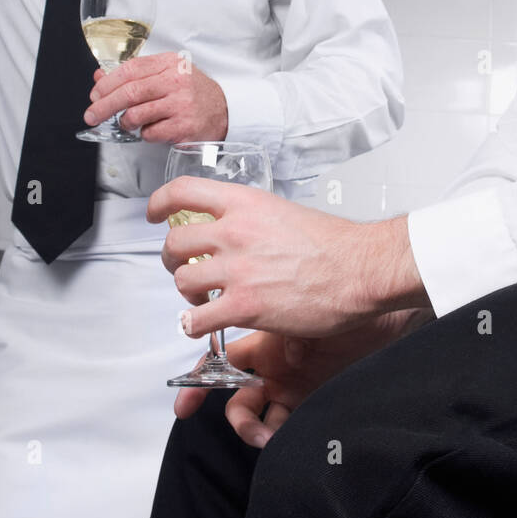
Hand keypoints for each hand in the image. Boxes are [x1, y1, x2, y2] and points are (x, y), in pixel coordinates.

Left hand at [86, 52, 227, 142]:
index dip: (107, 83)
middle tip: (92, 115)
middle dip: (104, 105)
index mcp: (170, 62)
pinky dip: (145, 133)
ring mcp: (181, 104)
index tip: (95, 94)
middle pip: (130, 92)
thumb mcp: (167, 74)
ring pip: (137, 114)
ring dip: (125, 122)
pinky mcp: (184, 126)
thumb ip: (135, 75)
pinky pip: (151, 132)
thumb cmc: (192, 92)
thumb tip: (100, 77)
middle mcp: (176, 80)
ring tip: (127, 123)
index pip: (130, 69)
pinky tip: (152, 129)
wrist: (225, 110)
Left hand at [148, 177, 427, 338]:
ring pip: (181, 281)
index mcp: (245, 204)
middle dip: (173, 260)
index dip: (160, 203)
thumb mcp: (285, 213)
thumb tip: (235, 229)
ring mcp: (237, 269)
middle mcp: (235, 232)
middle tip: (183, 268)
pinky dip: (193, 326)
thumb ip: (252, 218)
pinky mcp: (244, 306)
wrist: (361, 269)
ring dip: (186, 294)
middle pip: (174, 242)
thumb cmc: (335, 245)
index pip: (183, 191)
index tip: (156, 214)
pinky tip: (204, 325)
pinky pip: (195, 320)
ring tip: (200, 299)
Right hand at [173, 312, 429, 446]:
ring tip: (262, 434)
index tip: (185, 399)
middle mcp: (274, 362)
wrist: (385, 310)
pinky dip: (278, 433)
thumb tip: (279, 350)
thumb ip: (284, 329)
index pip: (222, 359)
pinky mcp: (312, 398)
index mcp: (265, 337)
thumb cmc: (346, 298)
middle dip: (224, 412)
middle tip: (226, 423)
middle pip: (234, 393)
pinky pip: (284, 424)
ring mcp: (292, 382)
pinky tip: (284, 433)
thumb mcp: (303, 308)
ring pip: (256, 414)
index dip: (200, 378)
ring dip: (250, 428)